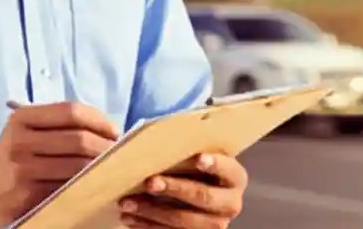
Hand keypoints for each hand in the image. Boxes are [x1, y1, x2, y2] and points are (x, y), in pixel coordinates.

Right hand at [0, 101, 120, 228]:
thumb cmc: (16, 158)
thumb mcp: (27, 132)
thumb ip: (58, 126)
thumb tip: (108, 130)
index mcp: (22, 118)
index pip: (71, 111)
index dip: (99, 120)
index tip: (114, 130)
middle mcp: (20, 140)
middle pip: (79, 139)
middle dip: (106, 147)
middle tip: (119, 154)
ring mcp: (23, 167)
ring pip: (77, 165)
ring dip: (101, 167)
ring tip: (113, 168)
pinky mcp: (29, 192)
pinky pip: (68, 186)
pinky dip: (87, 184)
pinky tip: (96, 183)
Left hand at [118, 152, 247, 227]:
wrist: (192, 194)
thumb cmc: (191, 168)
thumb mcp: (196, 157)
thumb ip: (187, 152)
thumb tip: (159, 142)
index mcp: (234, 178)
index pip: (228, 169)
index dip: (214, 164)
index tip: (198, 158)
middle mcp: (230, 204)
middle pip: (203, 196)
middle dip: (174, 188)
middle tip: (149, 182)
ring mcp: (215, 225)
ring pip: (183, 221)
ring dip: (152, 211)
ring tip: (127, 202)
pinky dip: (147, 226)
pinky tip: (130, 218)